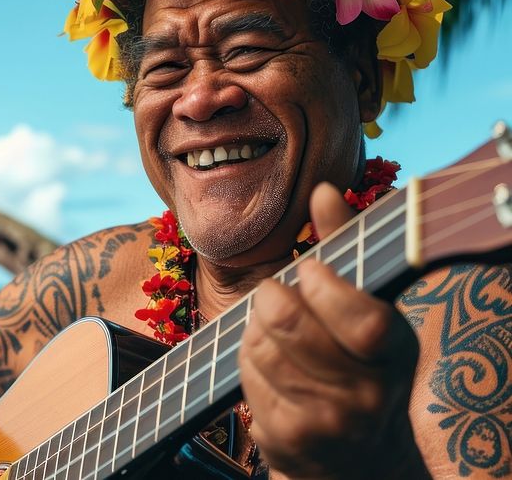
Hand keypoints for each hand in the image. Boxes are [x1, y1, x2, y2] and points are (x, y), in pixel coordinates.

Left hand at [237, 182, 427, 479]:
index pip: (363, 319)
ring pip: (258, 345)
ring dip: (255, 330)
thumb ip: (343, 245)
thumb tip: (323, 188)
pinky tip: (271, 370)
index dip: (324, 287)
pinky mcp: (290, 437)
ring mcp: (329, 421)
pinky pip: (245, 377)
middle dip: (270, 299)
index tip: (308, 271)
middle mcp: (369, 393)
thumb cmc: (356, 358)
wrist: (355, 455)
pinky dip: (248, 364)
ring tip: (277, 335)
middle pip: (287, 323)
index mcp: (395, 350)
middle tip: (277, 296)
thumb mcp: (365, 304)